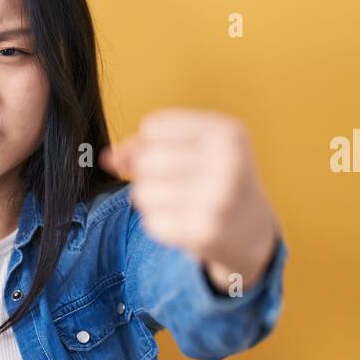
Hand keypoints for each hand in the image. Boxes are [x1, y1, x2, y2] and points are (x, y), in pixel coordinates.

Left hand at [99, 108, 278, 292]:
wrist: (252, 232)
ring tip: (179, 204)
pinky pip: (150, 223)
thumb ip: (146, 145)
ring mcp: (218, 199)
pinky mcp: (205, 232)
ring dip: (150, 201)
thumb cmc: (215, 180)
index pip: (154, 127)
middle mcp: (228, 162)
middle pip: (146, 160)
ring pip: (142, 193)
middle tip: (173, 184)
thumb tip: (107, 157)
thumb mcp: (194, 149)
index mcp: (227, 132)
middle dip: (147, 174)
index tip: (170, 156)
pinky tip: (182, 223)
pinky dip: (158, 225)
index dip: (149, 143)